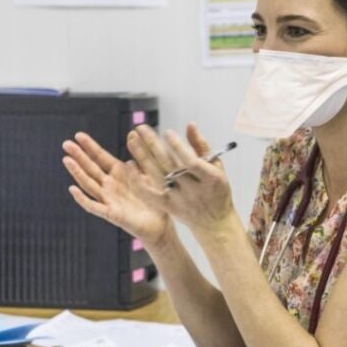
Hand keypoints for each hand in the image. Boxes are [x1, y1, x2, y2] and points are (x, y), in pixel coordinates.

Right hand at [62, 131, 171, 246]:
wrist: (161, 225)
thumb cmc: (156, 200)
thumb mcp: (151, 173)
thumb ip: (141, 155)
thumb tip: (132, 133)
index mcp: (119, 174)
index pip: (100, 157)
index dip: (89, 147)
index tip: (78, 135)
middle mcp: (110, 185)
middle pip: (90, 168)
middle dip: (78, 156)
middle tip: (66, 144)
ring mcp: (108, 199)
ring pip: (88, 184)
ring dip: (77, 173)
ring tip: (67, 160)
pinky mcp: (111, 214)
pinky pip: (93, 206)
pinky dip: (82, 198)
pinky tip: (73, 189)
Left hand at [127, 123, 238, 237]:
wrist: (213, 222)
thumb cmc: (216, 189)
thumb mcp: (216, 166)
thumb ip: (201, 145)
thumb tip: (190, 125)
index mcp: (210, 178)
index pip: (191, 161)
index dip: (178, 147)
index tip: (166, 133)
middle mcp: (193, 189)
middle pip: (169, 165)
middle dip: (153, 145)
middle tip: (140, 128)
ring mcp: (180, 199)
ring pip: (157, 175)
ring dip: (143, 157)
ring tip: (132, 139)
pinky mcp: (168, 207)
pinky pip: (150, 194)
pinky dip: (139, 181)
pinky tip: (130, 165)